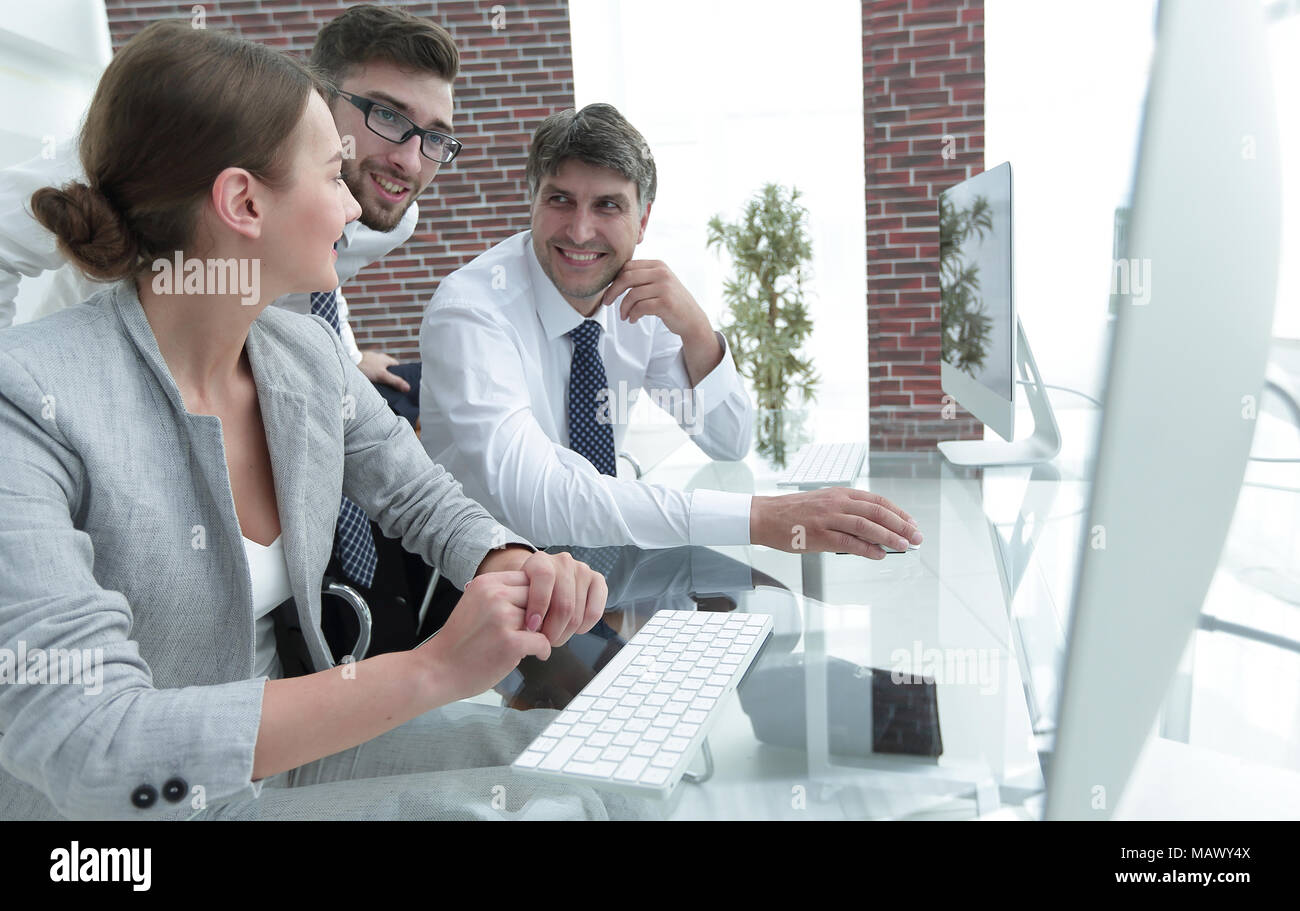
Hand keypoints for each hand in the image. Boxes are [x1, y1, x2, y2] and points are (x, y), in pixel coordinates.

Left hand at [357, 349, 410, 392]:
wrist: (347, 362)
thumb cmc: (366, 367)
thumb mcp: (382, 376)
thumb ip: (395, 381)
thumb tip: (408, 388)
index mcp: (386, 358)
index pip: (397, 366)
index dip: (399, 374)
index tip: (399, 382)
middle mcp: (378, 357)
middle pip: (387, 368)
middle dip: (388, 376)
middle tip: (389, 386)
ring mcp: (369, 359)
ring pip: (377, 369)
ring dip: (378, 375)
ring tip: (378, 385)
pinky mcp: (361, 363)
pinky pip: (369, 369)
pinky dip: (370, 374)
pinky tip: (368, 381)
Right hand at [418, 570, 550, 701]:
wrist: (438, 670)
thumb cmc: (459, 642)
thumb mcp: (476, 603)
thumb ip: (502, 595)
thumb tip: (538, 594)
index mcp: (486, 583)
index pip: (528, 578)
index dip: (533, 598)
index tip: (530, 614)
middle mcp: (494, 595)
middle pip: (537, 597)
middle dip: (538, 615)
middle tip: (532, 631)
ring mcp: (502, 618)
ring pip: (541, 620)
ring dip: (538, 634)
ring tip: (526, 644)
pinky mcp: (510, 642)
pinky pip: (543, 641)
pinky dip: (542, 651)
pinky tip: (535, 655)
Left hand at [476, 547, 608, 646]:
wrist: (540, 588)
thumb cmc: (522, 598)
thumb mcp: (511, 597)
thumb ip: (511, 604)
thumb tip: (511, 626)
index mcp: (539, 561)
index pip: (543, 579)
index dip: (538, 606)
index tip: (530, 627)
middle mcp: (563, 561)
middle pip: (563, 603)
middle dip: (552, 629)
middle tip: (543, 641)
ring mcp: (582, 570)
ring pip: (577, 612)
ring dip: (565, 633)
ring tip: (553, 638)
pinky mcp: (597, 581)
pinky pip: (594, 611)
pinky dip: (583, 628)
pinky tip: (573, 631)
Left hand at [598, 260, 721, 383]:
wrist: (692, 319)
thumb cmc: (671, 302)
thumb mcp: (659, 283)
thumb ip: (642, 277)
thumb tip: (613, 279)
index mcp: (658, 265)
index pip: (628, 266)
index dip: (615, 279)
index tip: (610, 291)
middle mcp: (662, 273)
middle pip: (626, 277)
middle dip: (613, 291)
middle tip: (607, 302)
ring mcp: (665, 287)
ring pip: (632, 295)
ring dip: (624, 308)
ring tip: (624, 316)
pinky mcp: (665, 303)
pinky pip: (640, 308)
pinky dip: (633, 315)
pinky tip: (633, 319)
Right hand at [750, 488, 922, 559]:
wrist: (765, 516)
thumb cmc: (793, 512)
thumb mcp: (823, 503)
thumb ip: (845, 512)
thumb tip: (871, 530)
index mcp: (839, 493)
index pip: (877, 501)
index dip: (898, 512)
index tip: (911, 523)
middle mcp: (836, 503)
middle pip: (877, 512)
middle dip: (901, 524)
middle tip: (916, 536)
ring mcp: (828, 518)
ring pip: (866, 526)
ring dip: (889, 536)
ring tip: (904, 545)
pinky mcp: (819, 535)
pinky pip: (849, 543)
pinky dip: (867, 549)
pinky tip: (879, 555)